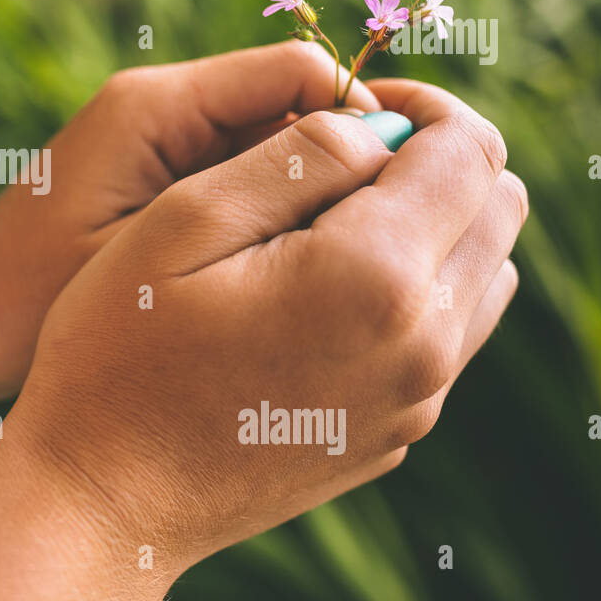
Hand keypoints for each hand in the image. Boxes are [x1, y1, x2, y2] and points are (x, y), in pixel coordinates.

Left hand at [0, 40, 380, 397]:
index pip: (300, 74)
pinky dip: (280, 216)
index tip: (404, 197)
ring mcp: (162, 146)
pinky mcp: (160, 183)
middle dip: (349, 162)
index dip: (366, 124)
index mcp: (154, 105)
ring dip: (317, 194)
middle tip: (397, 238)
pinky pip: (244, 182)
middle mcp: (161, 108)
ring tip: (355, 264)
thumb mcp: (144, 262)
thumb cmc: (27, 301)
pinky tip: (304, 275)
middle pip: (295, 107)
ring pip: (277, 148)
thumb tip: (361, 157)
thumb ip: (245, 203)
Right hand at [0, 79, 526, 600]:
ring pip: (484, 273)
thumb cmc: (118, 349)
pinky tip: (322, 292)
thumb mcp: (183, 221)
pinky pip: (447, 335)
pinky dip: (413, 289)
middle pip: (497, 209)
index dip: (421, 108)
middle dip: (436, 160)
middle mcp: (420, 345)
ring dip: (431, 226)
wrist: (103, 493)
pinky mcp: (394, 432)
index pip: (470, 152)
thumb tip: (375, 129)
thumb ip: (295, 155)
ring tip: (331, 223)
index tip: (354, 109)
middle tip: (344, 157)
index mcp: (372, 278)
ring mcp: (414, 399)